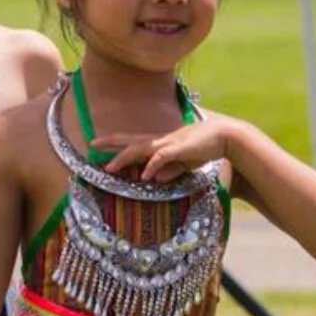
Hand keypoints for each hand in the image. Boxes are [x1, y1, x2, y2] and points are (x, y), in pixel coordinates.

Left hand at [93, 119, 236, 182]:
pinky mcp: (179, 148)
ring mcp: (168, 143)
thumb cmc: (202, 148)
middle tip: (91, 144)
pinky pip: (162, 157)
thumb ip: (168, 170)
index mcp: (159, 142)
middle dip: (110, 142)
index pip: (132, 141)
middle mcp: (160, 140)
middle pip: (130, 140)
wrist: (224, 137)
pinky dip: (152, 165)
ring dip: (124, 158)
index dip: (114, 142)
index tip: (96, 143)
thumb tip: (151, 179)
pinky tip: (144, 174)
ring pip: (141, 148)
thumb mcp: (182, 163)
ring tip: (110, 168)